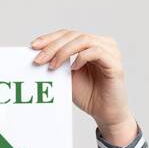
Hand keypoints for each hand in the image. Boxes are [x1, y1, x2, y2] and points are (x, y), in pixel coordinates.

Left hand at [29, 29, 137, 145]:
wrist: (105, 113)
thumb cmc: (88, 95)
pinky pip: (96, 52)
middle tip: (39, 59)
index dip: (50, 38)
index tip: (33, 46)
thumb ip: (57, 63)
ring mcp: (110, 52)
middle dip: (53, 46)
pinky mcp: (115, 63)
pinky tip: (73, 68)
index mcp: (90, 44)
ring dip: (64, 51)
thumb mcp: (67, 77)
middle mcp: (102, 44)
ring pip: (84, 40)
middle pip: (74, 35)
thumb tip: (37, 55)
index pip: (68, 34)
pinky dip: (82, 57)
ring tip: (53, 65)